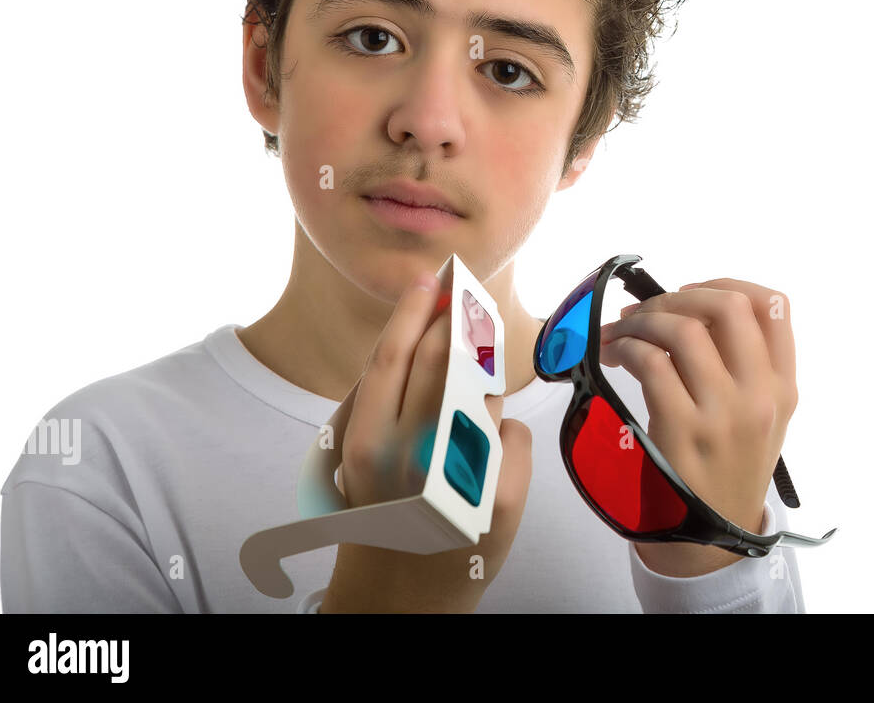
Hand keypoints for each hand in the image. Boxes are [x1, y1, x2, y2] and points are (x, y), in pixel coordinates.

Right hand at [321, 272, 533, 611]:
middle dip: (459, 321)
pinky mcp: (503, 494)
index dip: (416, 309)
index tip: (432, 279)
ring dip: (480, 380)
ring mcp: (462, 473)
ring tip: (468, 385)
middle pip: (444, 360)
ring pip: (484, 392)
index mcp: (368, 440)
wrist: (399, 594)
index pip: (396, 354)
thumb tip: (423, 323)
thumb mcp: (360, 453)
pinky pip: (512, 432)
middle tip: (466, 299)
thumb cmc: (379, 513)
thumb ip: (384, 396)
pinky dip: (502, 433)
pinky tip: (483, 450)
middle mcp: (413, 454)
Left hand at [598, 277, 796, 576]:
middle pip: (728, 306)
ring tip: (623, 331)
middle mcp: (760, 395)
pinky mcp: (681, 430)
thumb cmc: (727, 468)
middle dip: (679, 295)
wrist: (712, 535)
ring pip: (683, 329)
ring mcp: (722, 413)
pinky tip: (616, 355)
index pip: (774, 306)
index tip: (693, 293)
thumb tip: (691, 307)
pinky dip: (626, 347)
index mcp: (782, 387)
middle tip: (649, 309)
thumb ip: (744, 365)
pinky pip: (650, 363)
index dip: (728, 284)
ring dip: (643, 319)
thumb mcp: (759, 417)